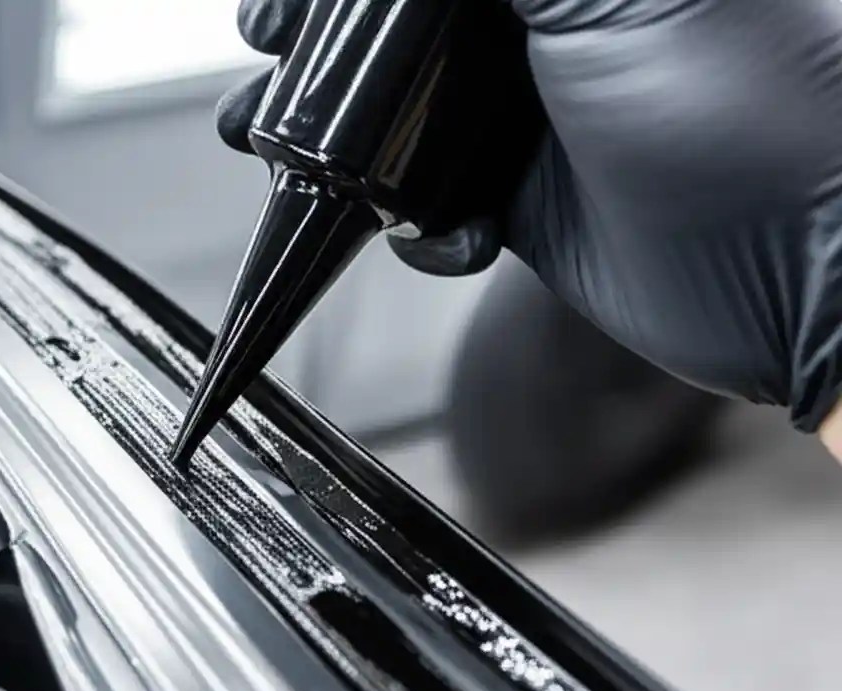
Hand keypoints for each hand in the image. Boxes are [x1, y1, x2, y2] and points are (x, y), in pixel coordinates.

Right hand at [219, 0, 841, 431]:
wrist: (812, 290)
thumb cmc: (758, 128)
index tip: (289, 3)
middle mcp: (554, 15)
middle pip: (401, 19)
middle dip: (328, 44)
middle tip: (275, 56)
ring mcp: (538, 98)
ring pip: (401, 99)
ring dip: (341, 132)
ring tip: (285, 144)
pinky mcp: (526, 183)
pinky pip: (428, 186)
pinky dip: (407, 215)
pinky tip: (442, 233)